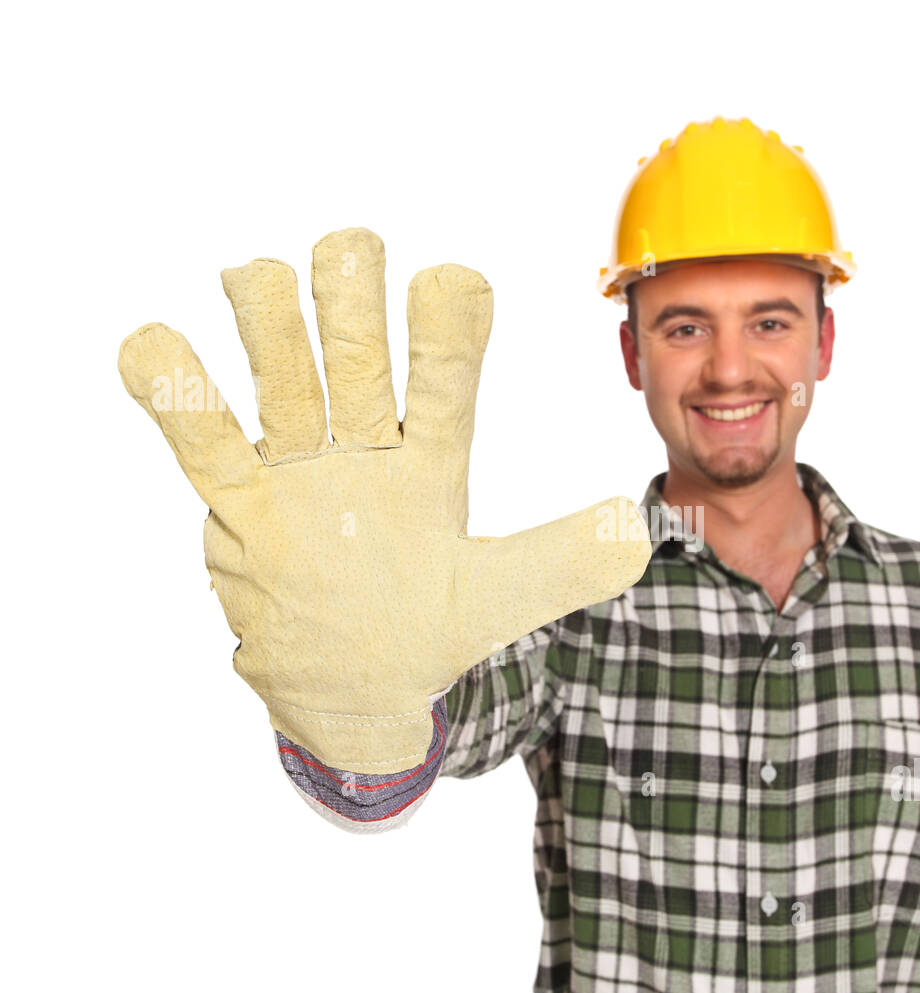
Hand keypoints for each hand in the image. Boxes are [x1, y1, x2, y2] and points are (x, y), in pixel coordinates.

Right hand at [118, 227, 649, 772]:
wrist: (353, 686)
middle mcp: (364, 449)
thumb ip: (561, 563)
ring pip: (279, 378)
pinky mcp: (243, 504)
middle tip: (350, 251)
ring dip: (268, 326)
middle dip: (349, 303)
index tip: (452, 281)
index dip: (446, 333)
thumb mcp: (500, 598)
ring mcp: (299, 471)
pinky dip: (176, 396)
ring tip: (259, 277)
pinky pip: (203, 442)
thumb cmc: (429, 629)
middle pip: (353, 359)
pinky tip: (152, 347)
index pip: (442, 384)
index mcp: (432, 461)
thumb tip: (638, 539)